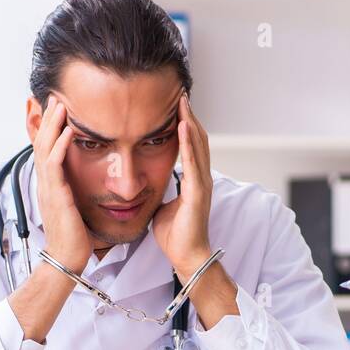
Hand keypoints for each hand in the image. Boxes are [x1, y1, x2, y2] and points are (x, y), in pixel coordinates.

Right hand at [32, 97, 92, 271]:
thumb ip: (74, 192)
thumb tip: (81, 184)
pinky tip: (68, 131)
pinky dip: (60, 146)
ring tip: (60, 105)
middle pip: (41, 143)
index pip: (45, 149)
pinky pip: (55, 165)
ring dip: (53, 125)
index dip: (49, 128)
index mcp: (50, 185)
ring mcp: (49, 188)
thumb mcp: (73, 208)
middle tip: (55, 97)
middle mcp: (45, 184)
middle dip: (48, 119)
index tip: (57, 110)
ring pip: (45, 149)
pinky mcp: (57, 195)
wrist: (67, 258)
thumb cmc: (73, 237)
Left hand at [151, 94, 213, 279]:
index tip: (175, 104)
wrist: (186, 256)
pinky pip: (193, 162)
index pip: (190, 144)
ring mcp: (202, 184)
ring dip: (190, 121)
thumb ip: (161, 189)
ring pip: (198, 145)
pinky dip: (187, 142)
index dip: (184, 123)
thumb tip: (147, 181)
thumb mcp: (163, 205)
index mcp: (194, 180)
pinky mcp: (197, 193)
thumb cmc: (175, 235)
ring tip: (182, 101)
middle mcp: (201, 177)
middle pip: (197, 138)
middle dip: (189, 114)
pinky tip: (183, 126)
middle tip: (180, 92)